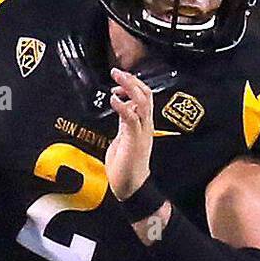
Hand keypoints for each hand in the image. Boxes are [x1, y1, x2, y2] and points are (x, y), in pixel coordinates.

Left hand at [105, 67, 153, 200]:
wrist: (131, 187)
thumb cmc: (125, 167)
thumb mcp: (123, 139)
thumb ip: (124, 124)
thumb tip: (121, 110)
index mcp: (142, 125)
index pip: (144, 98)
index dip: (132, 86)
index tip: (118, 84)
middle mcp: (145, 126)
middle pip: (146, 95)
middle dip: (132, 80)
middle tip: (117, 72)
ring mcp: (141, 132)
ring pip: (143, 102)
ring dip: (129, 87)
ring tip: (117, 78)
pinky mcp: (134, 140)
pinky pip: (131, 118)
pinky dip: (122, 106)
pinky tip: (114, 99)